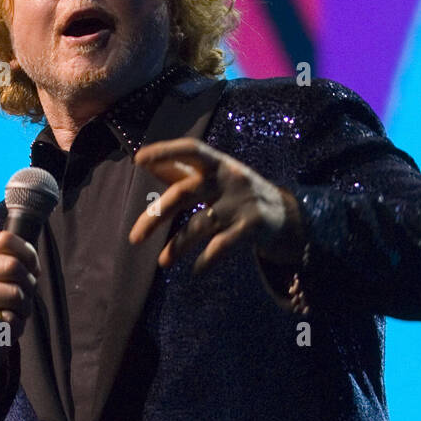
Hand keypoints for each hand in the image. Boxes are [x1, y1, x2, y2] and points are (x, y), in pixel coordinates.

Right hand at [0, 231, 38, 372]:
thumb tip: (33, 261)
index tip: (34, 271)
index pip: (5, 239)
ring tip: (16, 316)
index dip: (29, 253)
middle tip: (26, 300)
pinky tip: (6, 331)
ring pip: (14, 293)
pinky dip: (16, 327)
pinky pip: (8, 318)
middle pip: (13, 266)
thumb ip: (7, 267)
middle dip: (29, 285)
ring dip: (24, 309)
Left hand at [128, 137, 303, 276]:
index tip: (139, 159)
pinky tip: (197, 270)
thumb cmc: (238, 194)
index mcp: (218, 163)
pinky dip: (207, 260)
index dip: (166, 151)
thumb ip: (182, 172)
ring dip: (178, 245)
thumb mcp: (216, 178)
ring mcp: (241, 203)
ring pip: (200, 224)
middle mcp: (229, 178)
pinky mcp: (252, 226)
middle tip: (134, 238)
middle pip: (185, 192)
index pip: (192, 149)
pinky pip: (223, 246)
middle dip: (157, 215)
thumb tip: (146, 162)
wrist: (285, 216)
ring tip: (163, 262)